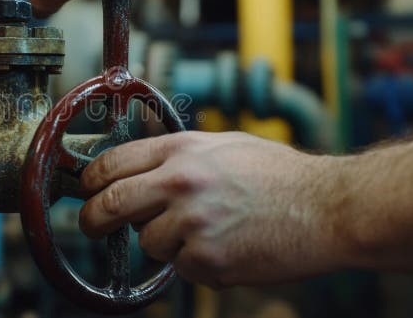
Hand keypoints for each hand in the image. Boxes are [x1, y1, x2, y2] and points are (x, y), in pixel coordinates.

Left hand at [79, 131, 346, 287]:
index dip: (90, 180)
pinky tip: (227, 247)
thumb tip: (142, 168)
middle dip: (92, 220)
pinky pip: (182, 267)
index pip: (112, 163)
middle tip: (92, 227)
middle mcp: (180, 182)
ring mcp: (193, 221)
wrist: (327, 208)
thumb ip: (179, 155)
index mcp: (181, 150)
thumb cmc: (280, 174)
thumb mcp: (223, 145)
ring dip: (166, 242)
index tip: (85, 191)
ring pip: (148, 241)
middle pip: (111, 204)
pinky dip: (197, 263)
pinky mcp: (208, 258)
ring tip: (207, 231)